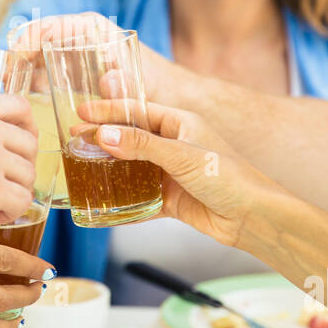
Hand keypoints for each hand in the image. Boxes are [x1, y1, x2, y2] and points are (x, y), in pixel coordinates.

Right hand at [6, 12, 177, 103]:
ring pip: (34, 58)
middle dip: (14, 62)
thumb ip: (127, 84)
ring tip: (7, 99)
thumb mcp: (143, 82)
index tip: (10, 69)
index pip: (44, 27)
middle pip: (33, 42)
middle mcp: (77, 37)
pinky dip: (30, 86)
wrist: (175, 100)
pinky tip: (23, 105)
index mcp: (89, 28)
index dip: (21, 44)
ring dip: (18, 75)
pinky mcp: (74, 74)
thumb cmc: (161, 86)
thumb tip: (109, 82)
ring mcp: (73, 55)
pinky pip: (44, 75)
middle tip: (2, 90)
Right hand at [89, 102, 281, 247]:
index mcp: (181, 122)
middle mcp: (174, 144)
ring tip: (82, 166)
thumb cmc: (230, 177)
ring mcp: (171, 172)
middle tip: (74, 138)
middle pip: (131, 137)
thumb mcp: (182, 155)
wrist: (253, 217)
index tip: (83, 111)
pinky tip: (103, 203)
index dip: (109, 110)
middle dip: (103, 137)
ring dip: (109, 167)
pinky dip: (122, 200)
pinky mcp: (171, 198)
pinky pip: (140, 197)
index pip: (137, 111)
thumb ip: (142, 145)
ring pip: (132, 167)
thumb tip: (105, 134)